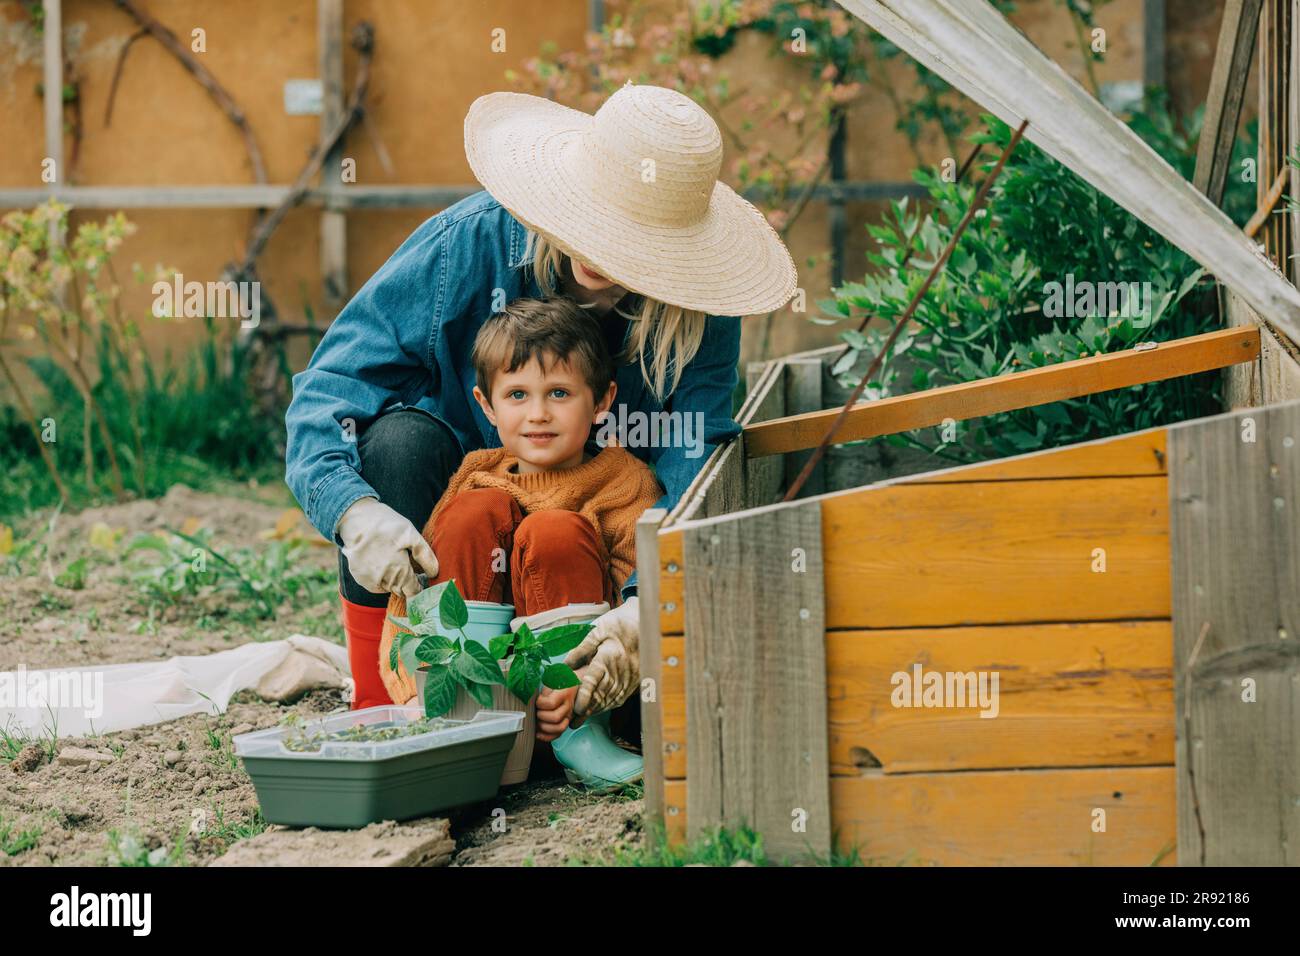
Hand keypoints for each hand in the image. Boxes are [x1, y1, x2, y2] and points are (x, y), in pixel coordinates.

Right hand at [336, 497, 438, 597]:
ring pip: (388, 588)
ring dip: (393, 580)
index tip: (421, 577)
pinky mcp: (358, 576)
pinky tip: (381, 562)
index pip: (413, 591)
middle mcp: (383, 579)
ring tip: (393, 560)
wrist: (355, 518)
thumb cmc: (386, 524)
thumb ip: (424, 555)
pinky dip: (380, 578)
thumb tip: (434, 573)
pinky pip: (375, 585)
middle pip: (401, 590)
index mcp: (399, 570)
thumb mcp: (410, 533)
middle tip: (407, 564)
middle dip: (407, 582)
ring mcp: (368, 579)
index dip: (419, 586)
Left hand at [535, 675, 582, 741]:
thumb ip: (543, 688)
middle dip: (541, 716)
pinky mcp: (566, 722)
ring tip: (537, 721)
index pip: (551, 703)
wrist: (575, 684)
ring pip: (559, 728)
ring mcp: (568, 715)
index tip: (536, 701)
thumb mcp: (552, 679)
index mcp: (564, 693)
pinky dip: (547, 736)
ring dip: (544, 727)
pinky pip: (558, 734)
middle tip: (536, 711)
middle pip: (555, 718)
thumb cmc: (559, 681)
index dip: (540, 704)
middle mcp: (568, 706)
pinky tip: (538, 732)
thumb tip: (529, 694)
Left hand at [563, 597, 639, 716]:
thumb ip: (581, 650)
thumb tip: (565, 665)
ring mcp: (629, 678)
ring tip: (581, 718)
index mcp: (608, 658)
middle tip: (572, 719)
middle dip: (587, 709)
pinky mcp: (634, 681)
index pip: (594, 681)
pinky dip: (607, 706)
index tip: (577, 708)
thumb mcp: (597, 631)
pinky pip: (619, 697)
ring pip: (610, 699)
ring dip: (596, 710)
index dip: (585, 696)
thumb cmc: (618, 625)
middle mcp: (619, 671)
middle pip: (601, 695)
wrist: (644, 623)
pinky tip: (598, 709)